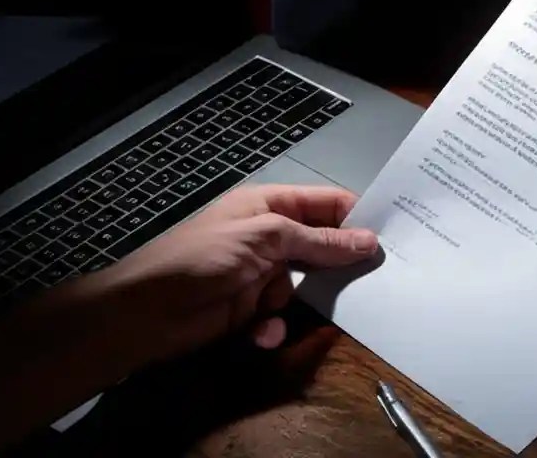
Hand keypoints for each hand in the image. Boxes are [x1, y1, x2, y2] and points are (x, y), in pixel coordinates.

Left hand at [97, 184, 377, 360]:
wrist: (144, 311)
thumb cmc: (202, 258)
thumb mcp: (266, 238)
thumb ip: (319, 241)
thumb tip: (369, 241)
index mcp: (270, 206)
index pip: (325, 204)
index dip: (357, 216)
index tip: (392, 234)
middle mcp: (269, 237)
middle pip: (321, 247)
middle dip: (341, 264)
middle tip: (376, 278)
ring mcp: (260, 275)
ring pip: (305, 287)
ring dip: (304, 303)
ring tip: (308, 310)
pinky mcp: (250, 310)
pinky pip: (281, 317)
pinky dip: (275, 327)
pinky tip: (263, 332)